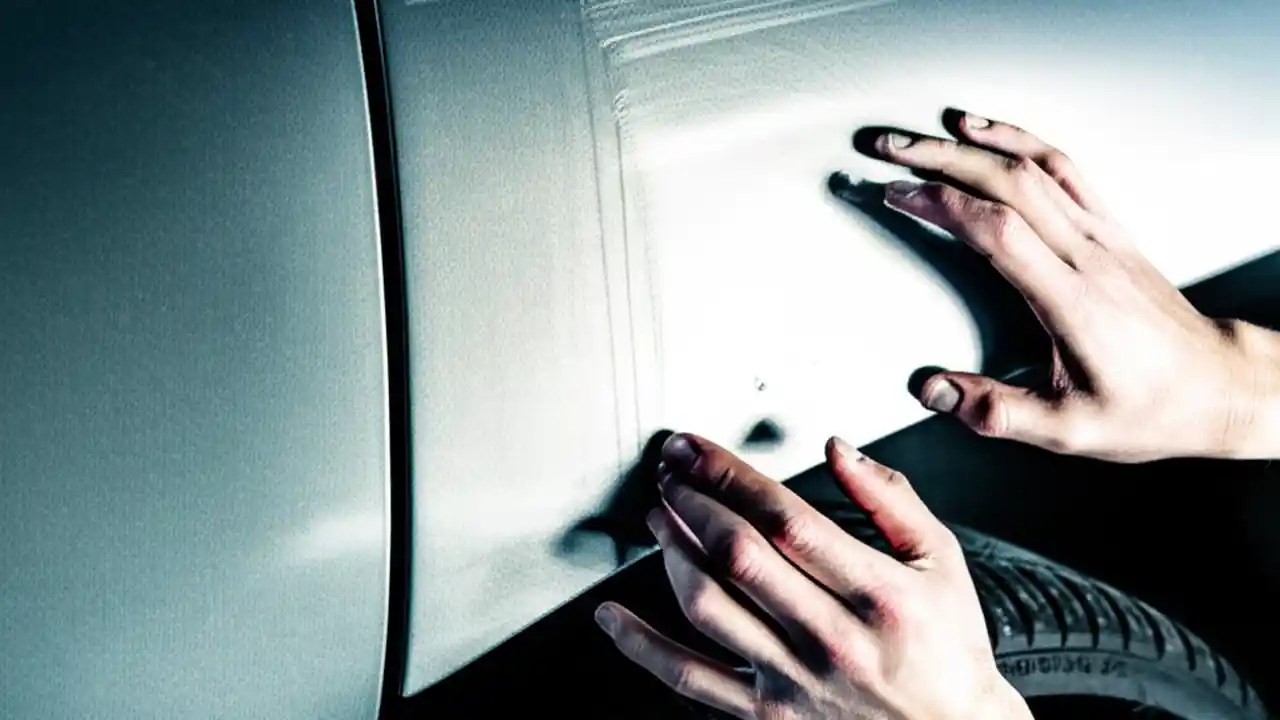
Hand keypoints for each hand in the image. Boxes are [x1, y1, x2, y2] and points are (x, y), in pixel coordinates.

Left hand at [594, 432, 1031, 719]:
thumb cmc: (947, 644)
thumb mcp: (941, 559)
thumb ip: (891, 497)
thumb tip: (837, 450)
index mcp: (875, 592)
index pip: (785, 518)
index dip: (729, 474)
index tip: (696, 448)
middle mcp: (831, 638)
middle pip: (738, 554)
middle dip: (691, 500)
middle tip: (670, 471)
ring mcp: (794, 680)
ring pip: (708, 606)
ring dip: (670, 552)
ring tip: (659, 516)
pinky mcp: (768, 714)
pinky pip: (690, 679)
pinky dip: (642, 646)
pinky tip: (613, 617)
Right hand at [871, 111, 1279, 461]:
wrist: (1217, 387)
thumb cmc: (1149, 408)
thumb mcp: (1070, 431)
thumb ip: (997, 411)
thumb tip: (933, 391)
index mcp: (1072, 300)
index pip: (999, 231)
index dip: (942, 205)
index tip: (897, 195)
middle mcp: (1088, 256)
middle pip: (1009, 183)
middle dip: (940, 160)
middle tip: (888, 153)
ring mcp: (1102, 236)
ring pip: (1035, 166)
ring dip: (974, 145)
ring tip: (925, 136)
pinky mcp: (1109, 230)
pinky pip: (1064, 169)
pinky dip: (1021, 142)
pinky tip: (991, 134)